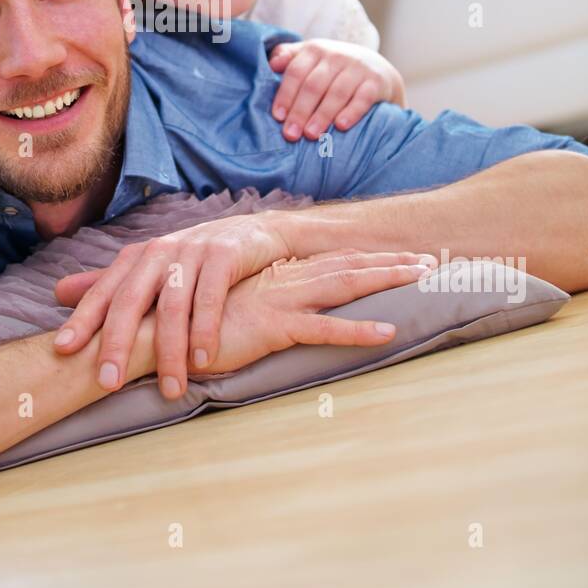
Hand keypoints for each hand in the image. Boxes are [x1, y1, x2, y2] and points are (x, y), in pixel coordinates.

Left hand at [53, 210, 295, 398]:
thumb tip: (57, 293)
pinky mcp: (224, 255)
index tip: (62, 351)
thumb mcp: (153, 269)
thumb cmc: (198, 259)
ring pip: (173, 307)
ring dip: (169, 352)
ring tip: (169, 389)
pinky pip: (210, 298)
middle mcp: (159, 252)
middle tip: (108, 383)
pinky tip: (202, 361)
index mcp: (137, 257)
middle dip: (117, 343)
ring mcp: (192, 252)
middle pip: (131, 300)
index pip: (104, 292)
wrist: (258, 234)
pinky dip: (205, 332)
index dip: (82, 320)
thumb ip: (110, 284)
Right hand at [201, 249, 434, 373]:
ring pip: (344, 286)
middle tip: (432, 259)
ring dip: (386, 280)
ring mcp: (279, 299)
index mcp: (273, 275)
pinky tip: (389, 331)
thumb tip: (269, 309)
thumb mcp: (228, 312)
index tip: (400, 256)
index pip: (329, 262)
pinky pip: (323, 329)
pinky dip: (357, 331)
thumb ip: (251, 306)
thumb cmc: (188, 324)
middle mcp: (281, 280)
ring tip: (425, 278)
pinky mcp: (272, 326)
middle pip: (347, 266)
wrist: (155, 330)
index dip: (366, 257)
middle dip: (390, 263)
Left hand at [268, 38, 404, 138]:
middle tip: (291, 134)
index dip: (285, 95)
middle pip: (314, 85)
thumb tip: (271, 64)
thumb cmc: (333, 67)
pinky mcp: (376, 82)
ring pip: (337, 93)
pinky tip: (341, 126)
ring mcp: (357, 68)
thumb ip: (289, 56)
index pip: (296, 72)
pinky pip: (363, 98)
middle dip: (300, 111)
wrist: (376, 68)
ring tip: (311, 135)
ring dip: (322, 115)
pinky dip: (352, 112)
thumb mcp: (311, 56)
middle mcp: (336, 56)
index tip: (277, 117)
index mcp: (315, 50)